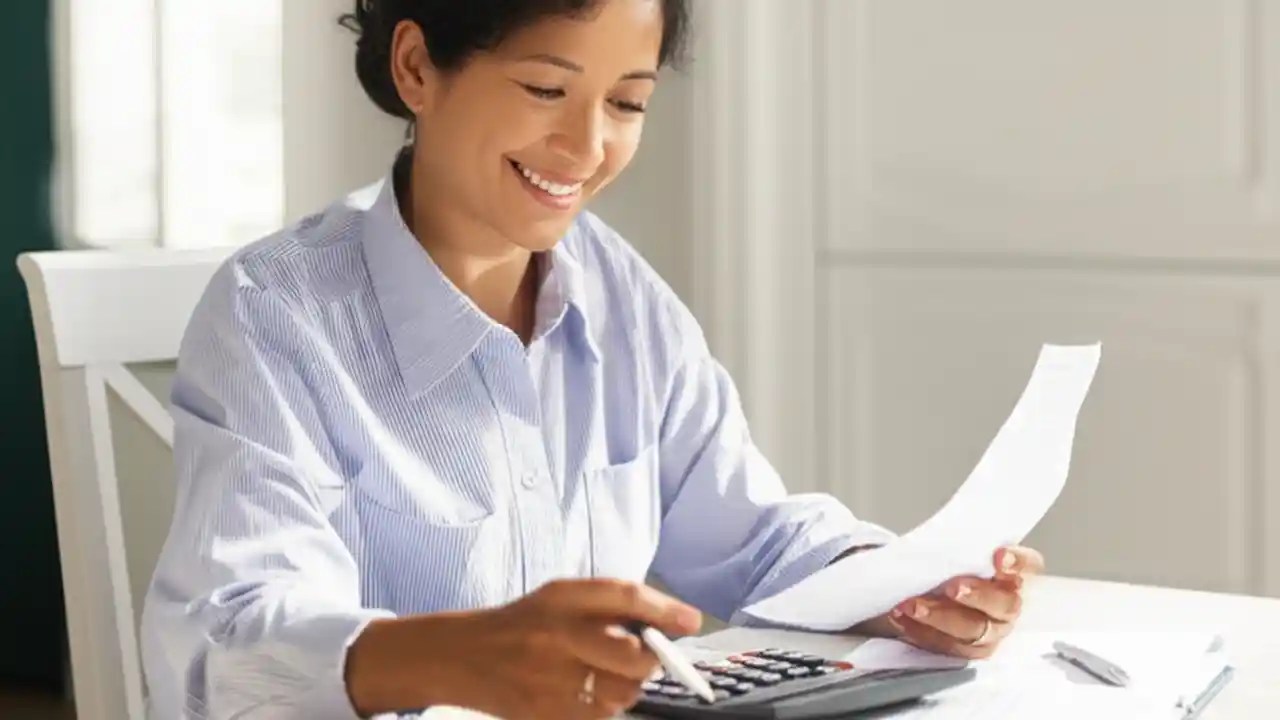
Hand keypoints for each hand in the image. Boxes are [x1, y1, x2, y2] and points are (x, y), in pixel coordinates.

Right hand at [349, 578, 702, 719]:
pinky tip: (586, 698)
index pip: (623, 595)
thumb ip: (610, 606)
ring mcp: (547, 677)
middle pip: (631, 654)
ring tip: (605, 680)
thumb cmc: (522, 625)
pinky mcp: (542, 712)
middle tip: (642, 661)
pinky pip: (597, 718)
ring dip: (625, 690)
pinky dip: (602, 711)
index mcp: (562, 596)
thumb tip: (675, 622)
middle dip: (648, 661)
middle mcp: (555, 632)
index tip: (692, 622)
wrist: (458, 656)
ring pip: (619, 694)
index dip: (664, 609)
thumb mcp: (558, 599)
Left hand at [880, 546, 1044, 658]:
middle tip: (953, 587)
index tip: (999, 556)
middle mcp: (1008, 607)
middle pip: (1003, 605)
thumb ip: (963, 546)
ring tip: (912, 605)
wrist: (938, 592)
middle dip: (977, 596)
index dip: (1018, 562)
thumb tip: (943, 537)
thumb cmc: (955, 568)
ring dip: (940, 617)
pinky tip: (902, 618)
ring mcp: (990, 633)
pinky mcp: (967, 651)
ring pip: (972, 631)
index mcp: (1015, 576)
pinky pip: (946, 646)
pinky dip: (921, 631)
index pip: (1029, 566)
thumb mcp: (962, 553)